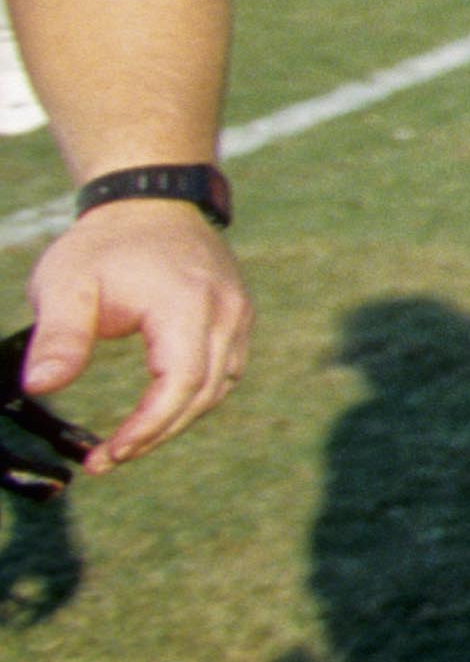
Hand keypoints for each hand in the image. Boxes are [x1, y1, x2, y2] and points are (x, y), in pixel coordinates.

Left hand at [23, 197, 250, 468]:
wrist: (150, 202)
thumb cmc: (103, 245)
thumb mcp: (65, 285)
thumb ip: (57, 337)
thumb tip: (40, 386)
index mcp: (186, 304)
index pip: (180, 382)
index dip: (146, 427)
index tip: (106, 454)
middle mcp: (225, 311)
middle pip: (203, 393)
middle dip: (156, 433)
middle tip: (106, 459)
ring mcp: (238, 314)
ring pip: (219, 387)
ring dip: (176, 420)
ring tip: (129, 441)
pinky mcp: (237, 317)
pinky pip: (225, 370)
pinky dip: (193, 397)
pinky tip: (158, 409)